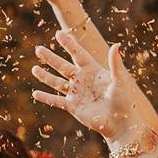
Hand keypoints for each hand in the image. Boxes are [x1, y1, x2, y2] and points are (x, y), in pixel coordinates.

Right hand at [30, 31, 157, 144]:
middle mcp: (82, 80)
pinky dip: (46, 97)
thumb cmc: (123, 101)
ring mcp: (76, 93)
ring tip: (34, 69)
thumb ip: (114, 63)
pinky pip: (56, 101)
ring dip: (45, 76)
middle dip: (50, 58)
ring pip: (57, 82)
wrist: (120, 124)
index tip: (58, 33)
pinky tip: (35, 93)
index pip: (78, 54)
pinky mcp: (72, 107)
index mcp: (93, 71)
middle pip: (63, 66)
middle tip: (38, 49)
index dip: (68, 44)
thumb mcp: (119, 80)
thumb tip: (116, 45)